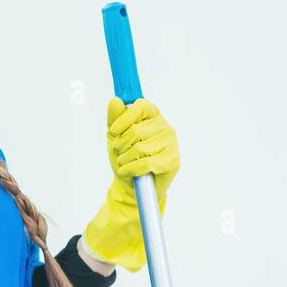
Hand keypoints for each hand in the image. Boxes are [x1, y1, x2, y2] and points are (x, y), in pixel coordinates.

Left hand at [83, 97, 179, 271]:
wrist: (132, 185)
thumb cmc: (125, 158)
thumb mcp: (114, 137)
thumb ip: (114, 118)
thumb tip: (115, 101)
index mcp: (152, 116)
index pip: (141, 105)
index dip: (124, 117)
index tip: (113, 130)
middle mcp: (165, 127)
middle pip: (136, 130)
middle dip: (121, 145)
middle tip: (120, 153)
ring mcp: (171, 144)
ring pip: (140, 148)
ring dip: (125, 159)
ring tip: (125, 163)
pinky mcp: (173, 161)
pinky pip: (146, 163)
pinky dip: (131, 169)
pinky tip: (128, 171)